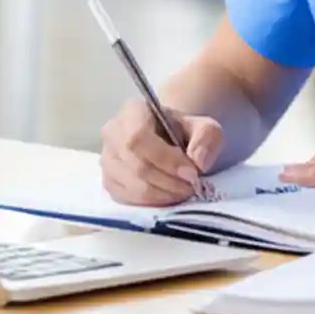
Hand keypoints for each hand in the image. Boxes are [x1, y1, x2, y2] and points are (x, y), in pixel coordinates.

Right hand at [100, 100, 223, 205]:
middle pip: (136, 166)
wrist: (168, 140)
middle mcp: (112, 133)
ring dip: (164, 194)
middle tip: (192, 185)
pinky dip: (153, 203)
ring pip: (132, 186)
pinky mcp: (109, 182)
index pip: (138, 137)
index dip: (165, 159)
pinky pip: (129, 199)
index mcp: (133, 111)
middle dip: (169, 181)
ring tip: (183, 190)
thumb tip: (198, 161)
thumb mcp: (205, 127)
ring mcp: (107, 160)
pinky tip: (169, 196)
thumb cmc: (183, 132)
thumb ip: (207, 138)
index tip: (192, 172)